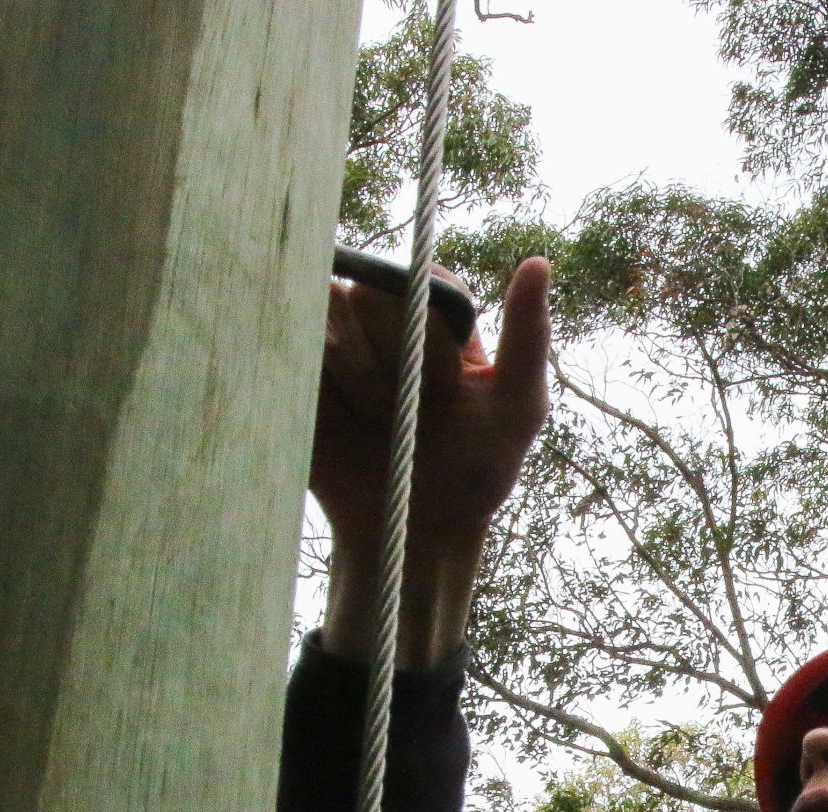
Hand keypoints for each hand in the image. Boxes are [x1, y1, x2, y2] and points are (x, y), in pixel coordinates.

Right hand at [308, 257, 551, 666]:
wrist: (411, 534)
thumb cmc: (475, 471)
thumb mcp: (516, 408)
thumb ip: (529, 337)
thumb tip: (538, 261)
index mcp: (432, 313)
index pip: (420, 283)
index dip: (429, 335)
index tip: (447, 386)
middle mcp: (378, 316)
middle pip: (369, 294)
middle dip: (393, 361)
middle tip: (407, 412)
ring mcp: (330, 341)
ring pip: (327, 322)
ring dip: (357, 381)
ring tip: (380, 425)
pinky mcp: (293, 372)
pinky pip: (288, 349)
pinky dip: (318, 388)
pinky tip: (339, 424)